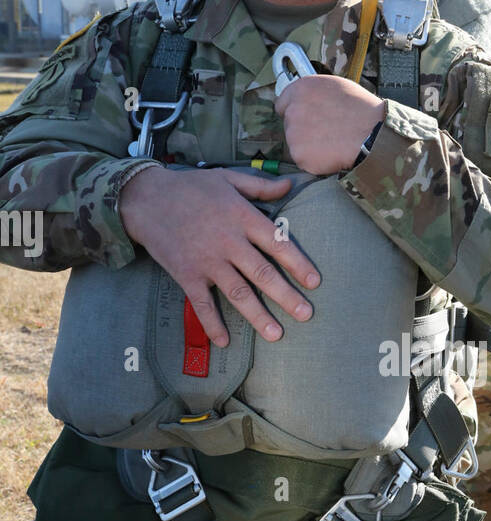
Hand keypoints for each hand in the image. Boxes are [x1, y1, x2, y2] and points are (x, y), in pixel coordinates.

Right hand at [119, 164, 320, 346]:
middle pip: (262, 273)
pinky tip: (223, 342)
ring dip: (258, 315)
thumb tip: (290, 185)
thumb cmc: (190, 187)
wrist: (145, 198)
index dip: (298, 263)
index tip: (315, 282)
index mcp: (242, 218)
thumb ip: (260, 186)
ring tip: (277, 334)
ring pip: (237, 292)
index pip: (277, 243)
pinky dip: (211, 323)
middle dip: (286, 296)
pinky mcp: (186, 275)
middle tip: (306, 314)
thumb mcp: (227, 178)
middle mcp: (228, 242)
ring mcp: (207, 261)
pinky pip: (201, 303)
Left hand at [275, 74, 384, 173]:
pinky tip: (332, 154)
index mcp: (302, 89)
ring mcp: (294, 133)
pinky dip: (315, 161)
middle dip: (303, 130)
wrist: (373, 134)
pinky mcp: (299, 154)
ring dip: (309, 146)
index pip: (283, 103)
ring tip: (333, 143)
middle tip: (326, 133)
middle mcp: (293, 109)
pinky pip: (304, 160)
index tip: (305, 119)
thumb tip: (312, 101)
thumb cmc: (362, 110)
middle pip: (289, 125)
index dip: (295, 112)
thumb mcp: (337, 87)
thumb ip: (316, 94)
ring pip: (296, 144)